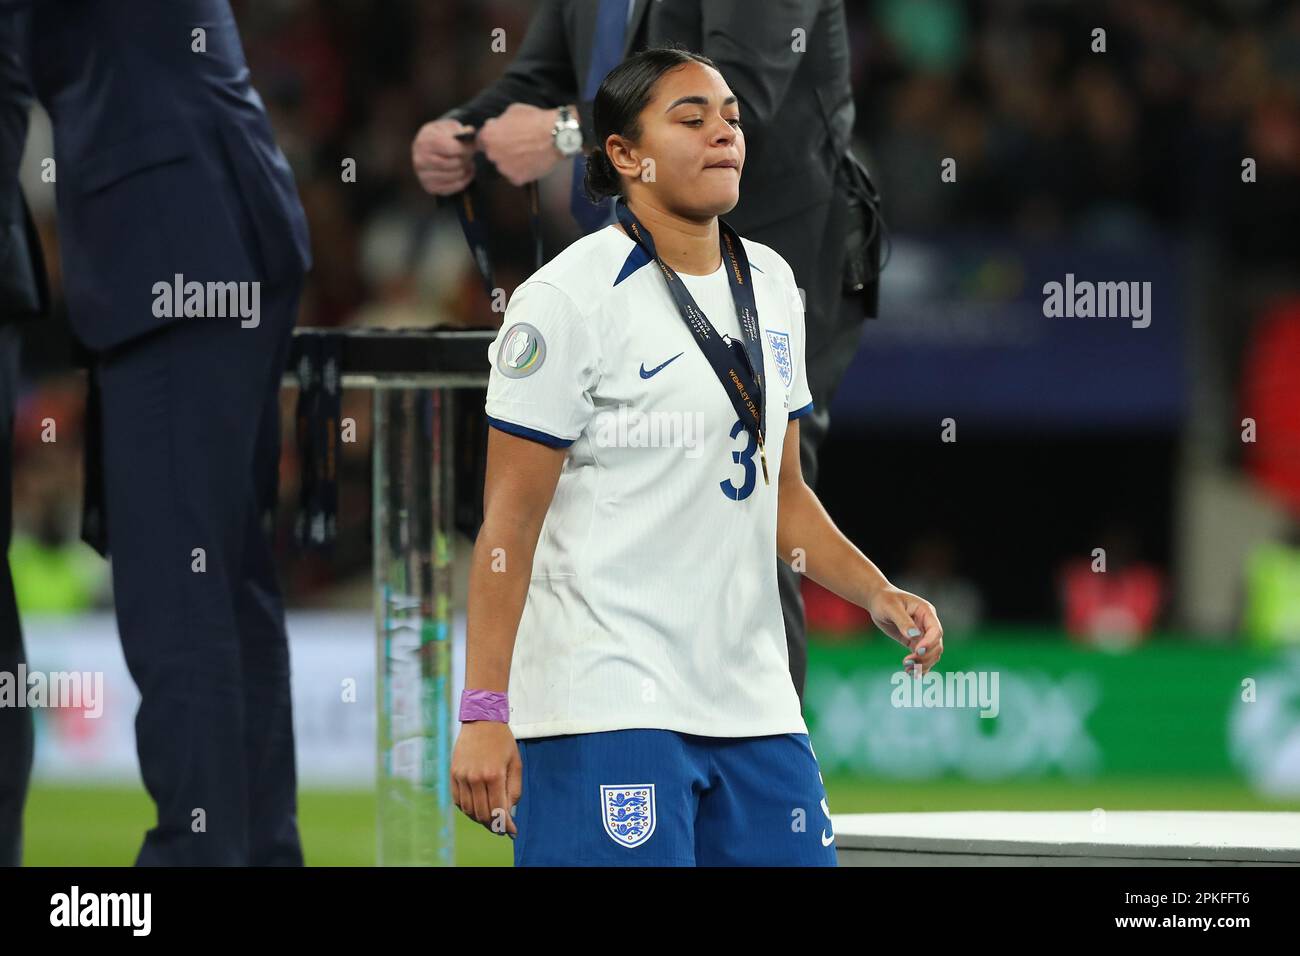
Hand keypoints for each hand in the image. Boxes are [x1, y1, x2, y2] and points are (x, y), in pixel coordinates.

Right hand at [412, 118, 477, 195]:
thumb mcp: (449, 127)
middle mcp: (420, 160)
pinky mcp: (430, 187)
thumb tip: (470, 132)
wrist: (428, 148)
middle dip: (466, 159)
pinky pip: (453, 187)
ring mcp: (423, 175)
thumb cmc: (441, 135)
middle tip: (470, 155)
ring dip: (466, 170)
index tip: (473, 146)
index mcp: (425, 141)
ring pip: (454, 176)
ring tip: (469, 162)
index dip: (466, 148)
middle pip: (453, 164)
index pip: (450, 148)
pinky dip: (464, 181)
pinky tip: (467, 172)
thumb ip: (460, 130)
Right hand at [451, 720, 521, 837]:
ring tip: (490, 817)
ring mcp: (462, 777)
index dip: (506, 825)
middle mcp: (475, 778)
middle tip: (502, 826)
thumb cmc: (503, 742)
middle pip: (483, 814)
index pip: (498, 811)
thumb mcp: (516, 764)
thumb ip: (514, 790)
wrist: (482, 721)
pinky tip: (477, 807)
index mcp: (494, 775)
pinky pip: (458, 801)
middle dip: (494, 825)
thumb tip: (509, 813)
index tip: (512, 832)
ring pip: (469, 811)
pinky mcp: (453, 774)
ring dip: (480, 818)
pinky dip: (467, 809)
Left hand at [478, 103, 566, 186]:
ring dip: (512, 162)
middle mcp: (492, 154)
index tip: (499, 139)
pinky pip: (516, 176)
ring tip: (527, 153)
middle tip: (517, 145)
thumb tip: (495, 125)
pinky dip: (522, 171)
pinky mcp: (517, 179)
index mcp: (488, 136)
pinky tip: (532, 162)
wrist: (556, 136)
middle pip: (493, 155)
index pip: (480, 141)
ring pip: (504, 166)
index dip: (491, 139)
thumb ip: (499, 122)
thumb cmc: (535, 120)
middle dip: (501, 150)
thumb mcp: (512, 111)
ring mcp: (504, 168)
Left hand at [866, 585, 944, 674]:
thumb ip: (903, 621)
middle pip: (936, 645)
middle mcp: (928, 624)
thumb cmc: (884, 600)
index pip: (935, 630)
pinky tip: (910, 672)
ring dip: (923, 664)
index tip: (917, 651)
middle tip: (908, 662)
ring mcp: (922, 634)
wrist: (877, 600)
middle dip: (925, 657)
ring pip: (931, 654)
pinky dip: (919, 666)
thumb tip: (914, 635)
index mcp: (926, 612)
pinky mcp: (914, 641)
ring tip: (908, 670)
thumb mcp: (891, 608)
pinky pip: (922, 657)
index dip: (929, 643)